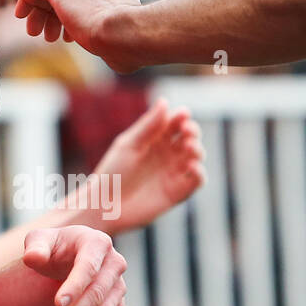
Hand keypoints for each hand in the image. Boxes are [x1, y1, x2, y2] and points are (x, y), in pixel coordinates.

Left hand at [15, 0, 141, 72]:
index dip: (76, 12)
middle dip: (56, 10)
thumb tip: (119, 59)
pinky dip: (26, 0)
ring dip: (41, 10)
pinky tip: (20, 15)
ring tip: (35, 32)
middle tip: (49, 34)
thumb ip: (118, 42)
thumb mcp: (125, 42)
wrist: (127, 33)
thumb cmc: (131, 46)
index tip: (69, 35)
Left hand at [22, 226, 126, 305]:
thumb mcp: (39, 240)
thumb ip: (35, 247)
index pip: (89, 267)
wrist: (64, 258)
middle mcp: (114, 264)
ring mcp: (119, 288)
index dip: (75, 286)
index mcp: (97, 243)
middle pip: (96, 296)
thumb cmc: (51, 247)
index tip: (57, 303)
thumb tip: (33, 258)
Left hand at [88, 98, 204, 234]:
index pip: (174, 123)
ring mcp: (174, 171)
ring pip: (196, 156)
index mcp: (154, 138)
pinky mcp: (178, 191)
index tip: (183, 114)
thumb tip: (165, 101)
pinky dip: (199, 172)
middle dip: (192, 131)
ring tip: (189, 146)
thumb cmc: (113, 172)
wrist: (106, 204)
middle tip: (187, 130)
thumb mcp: (130, 145)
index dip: (181, 117)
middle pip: (189, 137)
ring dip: (197, 149)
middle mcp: (167, 153)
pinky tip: (191, 165)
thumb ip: (149, 126)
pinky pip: (196, 180)